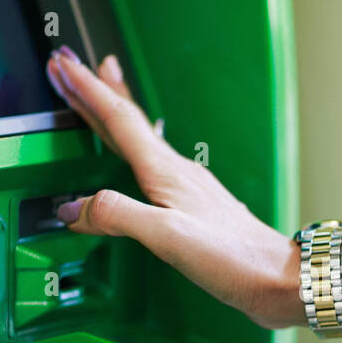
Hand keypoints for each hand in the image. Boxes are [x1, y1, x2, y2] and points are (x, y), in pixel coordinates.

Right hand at [44, 48, 305, 329]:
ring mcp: (187, 188)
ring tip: (99, 93)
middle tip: (71, 64)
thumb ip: (118, 216)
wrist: (278, 278)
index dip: (87, 90)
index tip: (63, 64)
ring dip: (114, 114)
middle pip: (127, 122)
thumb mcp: (167, 236)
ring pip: (140, 140)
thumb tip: (75, 208)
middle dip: (95, 91)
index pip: (119, 120)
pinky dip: (132, 149)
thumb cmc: (234, 257)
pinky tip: (136, 159)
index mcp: (166, 172)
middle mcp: (176, 173)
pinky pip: (151, 165)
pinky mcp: (194, 207)